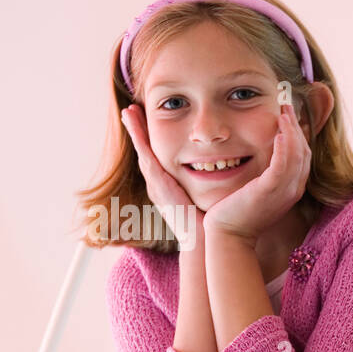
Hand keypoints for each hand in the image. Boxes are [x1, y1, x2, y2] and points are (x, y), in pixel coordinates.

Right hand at [120, 104, 204, 250]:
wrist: (202, 241)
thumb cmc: (208, 222)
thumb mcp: (206, 197)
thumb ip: (210, 184)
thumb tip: (223, 171)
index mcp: (167, 186)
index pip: (157, 157)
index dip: (151, 140)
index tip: (147, 121)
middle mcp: (158, 184)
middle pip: (145, 151)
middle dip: (137, 131)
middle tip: (130, 110)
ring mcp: (156, 184)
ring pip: (143, 151)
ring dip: (135, 131)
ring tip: (128, 111)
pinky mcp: (159, 184)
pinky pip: (147, 156)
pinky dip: (140, 139)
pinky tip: (134, 125)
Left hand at [201, 102, 311, 242]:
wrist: (228, 235)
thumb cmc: (236, 213)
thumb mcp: (255, 190)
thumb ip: (264, 174)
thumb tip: (261, 156)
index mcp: (290, 189)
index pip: (302, 156)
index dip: (297, 133)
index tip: (286, 114)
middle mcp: (292, 189)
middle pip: (303, 152)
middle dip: (296, 127)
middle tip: (286, 105)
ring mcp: (284, 191)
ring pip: (297, 155)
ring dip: (292, 131)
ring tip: (283, 111)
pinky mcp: (270, 191)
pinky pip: (283, 164)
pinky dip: (285, 146)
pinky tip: (279, 131)